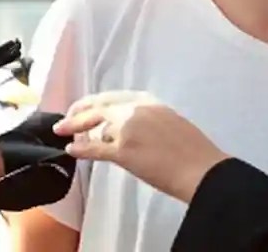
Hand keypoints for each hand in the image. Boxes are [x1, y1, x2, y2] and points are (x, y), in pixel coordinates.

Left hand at [53, 91, 229, 202]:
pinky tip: (72, 151)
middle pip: (98, 107)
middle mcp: (136, 110)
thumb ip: (148, 119)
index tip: (83, 107)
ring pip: (95, 127)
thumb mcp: (169, 121)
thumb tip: (130, 129)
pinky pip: (95, 149)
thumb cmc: (193, 151)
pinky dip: (81, 150)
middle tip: (65, 119)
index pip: (112, 98)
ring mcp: (128, 129)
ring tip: (66, 134)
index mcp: (149, 101)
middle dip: (78, 112)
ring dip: (77, 130)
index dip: (94, 102)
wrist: (202, 169)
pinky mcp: (124, 151)